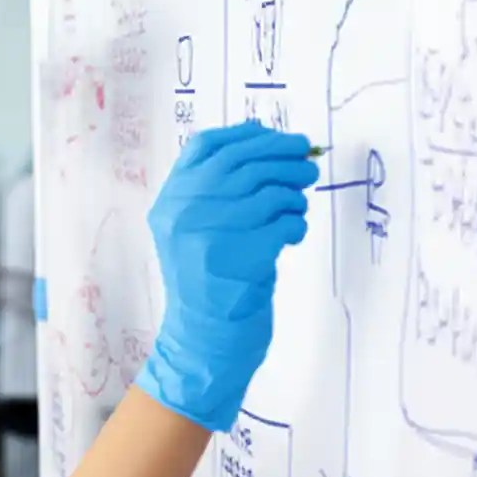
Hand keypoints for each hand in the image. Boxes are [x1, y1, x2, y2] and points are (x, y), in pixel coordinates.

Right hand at [135, 122, 317, 430]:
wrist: (201, 341)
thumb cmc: (205, 283)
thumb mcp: (190, 231)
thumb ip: (213, 191)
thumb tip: (268, 144)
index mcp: (170, 202)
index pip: (206, 146)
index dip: (245, 135)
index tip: (273, 136)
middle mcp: (185, 214)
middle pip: (244, 162)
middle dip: (283, 155)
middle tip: (306, 161)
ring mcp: (213, 235)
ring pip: (270, 190)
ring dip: (295, 192)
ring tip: (299, 203)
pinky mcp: (245, 257)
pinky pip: (285, 222)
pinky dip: (297, 224)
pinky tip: (292, 234)